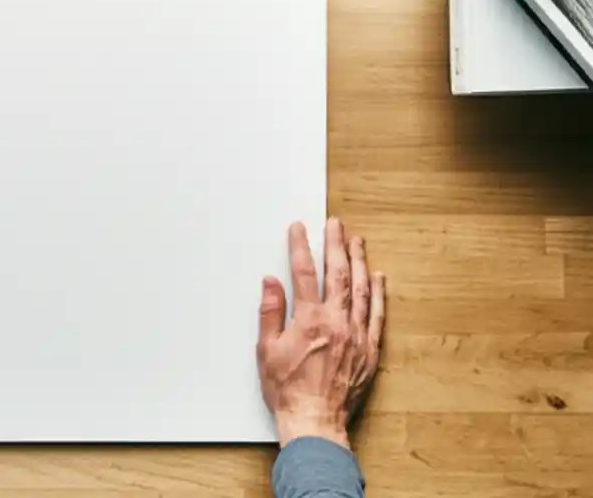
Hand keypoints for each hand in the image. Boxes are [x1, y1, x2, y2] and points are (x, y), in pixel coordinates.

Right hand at [257, 218, 385, 450]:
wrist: (315, 420)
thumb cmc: (287, 389)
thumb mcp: (266, 349)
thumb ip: (270, 312)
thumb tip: (271, 281)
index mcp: (308, 320)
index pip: (304, 273)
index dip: (300, 247)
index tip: (298, 228)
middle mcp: (336, 322)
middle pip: (337, 274)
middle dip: (335, 245)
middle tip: (335, 224)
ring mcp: (357, 335)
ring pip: (360, 289)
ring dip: (358, 261)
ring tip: (357, 241)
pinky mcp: (369, 350)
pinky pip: (377, 314)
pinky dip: (378, 293)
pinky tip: (378, 277)